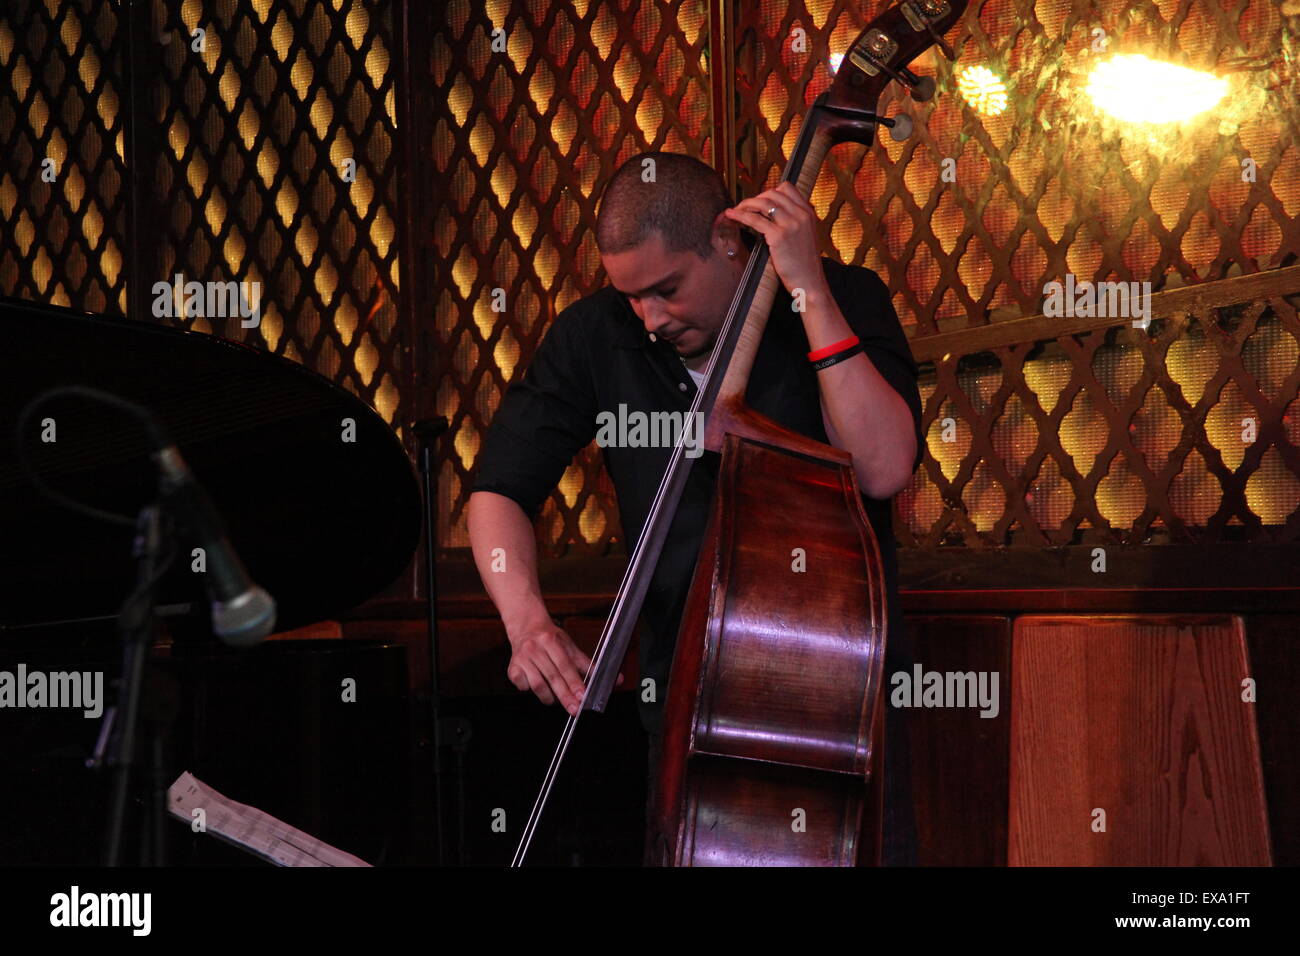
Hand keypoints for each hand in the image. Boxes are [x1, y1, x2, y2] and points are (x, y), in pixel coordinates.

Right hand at [505, 615, 622, 714]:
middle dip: (565, 696)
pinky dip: (530, 690)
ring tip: (556, 699)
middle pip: (552, 677)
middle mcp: (534, 648)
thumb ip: (589, 665)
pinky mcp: (512, 668)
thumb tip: (615, 679)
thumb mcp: (570, 646)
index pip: (565, 665)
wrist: (525, 627)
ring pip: (537, 685)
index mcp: (551, 640)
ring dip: (549, 697)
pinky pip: (522, 687)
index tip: (582, 696)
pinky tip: (537, 686)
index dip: (574, 682)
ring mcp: (521, 658)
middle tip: (575, 709)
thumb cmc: (550, 638)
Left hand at [723, 181, 828, 302]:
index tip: (760, 201)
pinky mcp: (780, 236)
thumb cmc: (804, 263)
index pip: (787, 188)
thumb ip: (794, 221)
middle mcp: (801, 215)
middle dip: (755, 198)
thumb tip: (772, 214)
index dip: (770, 192)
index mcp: (808, 212)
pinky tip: (732, 215)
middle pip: (772, 193)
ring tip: (737, 210)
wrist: (810, 282)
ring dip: (746, 204)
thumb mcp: (805, 235)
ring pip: (763, 203)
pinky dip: (740, 215)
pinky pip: (755, 220)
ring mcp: (791, 224)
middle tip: (744, 206)